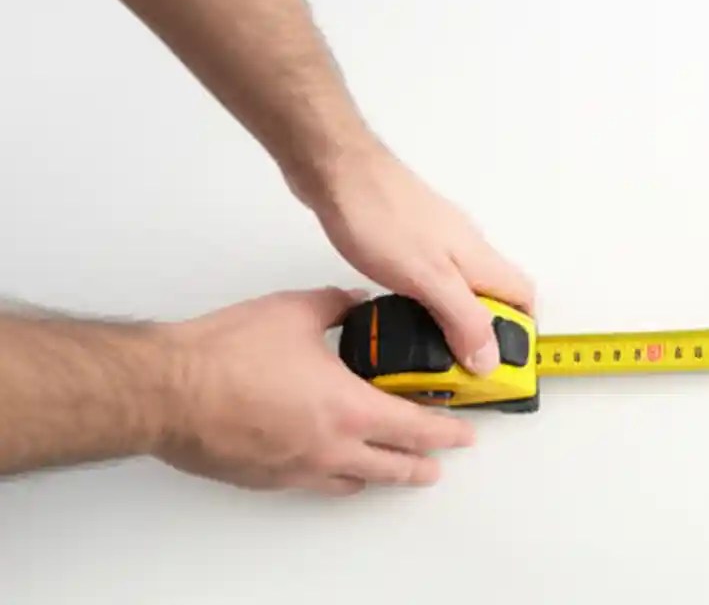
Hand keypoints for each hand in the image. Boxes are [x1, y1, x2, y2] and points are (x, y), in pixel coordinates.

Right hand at [154, 287, 474, 494]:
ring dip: (382, 474)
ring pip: (357, 482)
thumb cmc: (223, 356)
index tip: (465, 431)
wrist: (164, 391)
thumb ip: (336, 306)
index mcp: (347, 407)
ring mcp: (298, 469)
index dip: (446, 431)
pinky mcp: (268, 478)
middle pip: (395, 467)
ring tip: (395, 467)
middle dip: (425, 464)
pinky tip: (336, 466)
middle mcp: (329, 447)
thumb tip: (353, 302)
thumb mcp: (294, 312)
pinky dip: (338, 477)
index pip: (415, 427)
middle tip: (441, 461)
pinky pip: (317, 485)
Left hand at [300, 143, 535, 375]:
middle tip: (459, 366)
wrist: (337, 171)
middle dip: (485, 331)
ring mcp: (437, 238)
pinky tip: (402, 311)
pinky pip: (432, 276)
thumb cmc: (382, 220)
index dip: (521, 331)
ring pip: (462, 285)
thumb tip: (491, 361)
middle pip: (494, 294)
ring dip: (454, 318)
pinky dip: (428, 300)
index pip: (523, 296)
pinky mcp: (408, 235)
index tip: (501, 364)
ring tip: (429, 348)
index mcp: (479, 258)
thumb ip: (462, 319)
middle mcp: (466, 247)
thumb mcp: (428, 279)